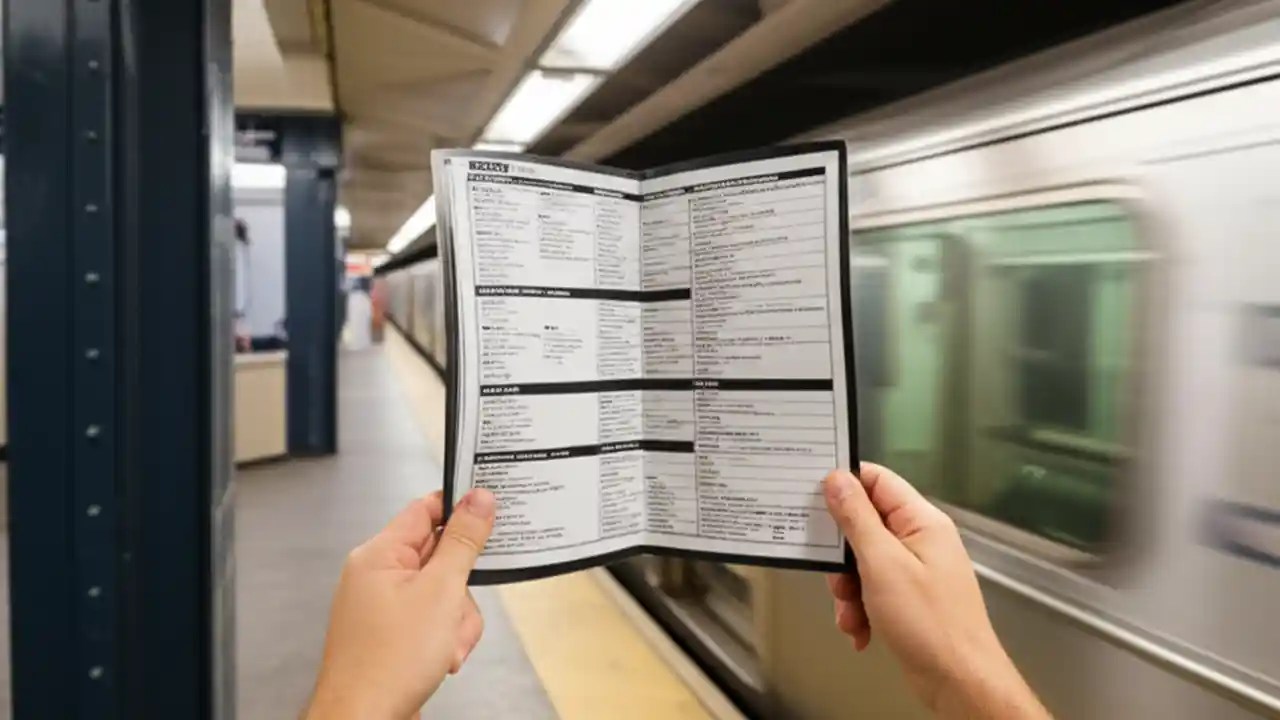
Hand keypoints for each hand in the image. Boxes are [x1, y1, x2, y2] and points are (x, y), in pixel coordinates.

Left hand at [306, 489, 495, 719]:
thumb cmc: (391, 659)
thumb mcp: (441, 592)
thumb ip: (463, 542)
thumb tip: (479, 498)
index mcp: (380, 555)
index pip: (425, 510)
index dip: (459, 508)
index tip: (491, 511)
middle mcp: (378, 577)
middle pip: (440, 557)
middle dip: (462, 587)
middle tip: (458, 607)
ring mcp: (385, 608)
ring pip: (443, 593)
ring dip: (457, 620)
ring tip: (447, 645)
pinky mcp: (394, 635)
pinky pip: (434, 620)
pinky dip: (446, 638)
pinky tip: (442, 659)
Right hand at [823, 465, 1049, 718]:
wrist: (960, 681)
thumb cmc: (925, 619)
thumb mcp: (882, 564)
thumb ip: (857, 519)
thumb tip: (837, 478)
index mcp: (921, 521)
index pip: (878, 481)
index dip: (845, 486)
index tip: (813, 502)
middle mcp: (921, 539)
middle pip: (866, 525)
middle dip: (842, 556)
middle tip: (835, 579)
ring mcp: (917, 569)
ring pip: (865, 563)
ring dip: (849, 589)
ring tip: (851, 615)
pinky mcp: (911, 598)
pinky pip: (875, 590)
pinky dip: (861, 608)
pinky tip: (860, 630)